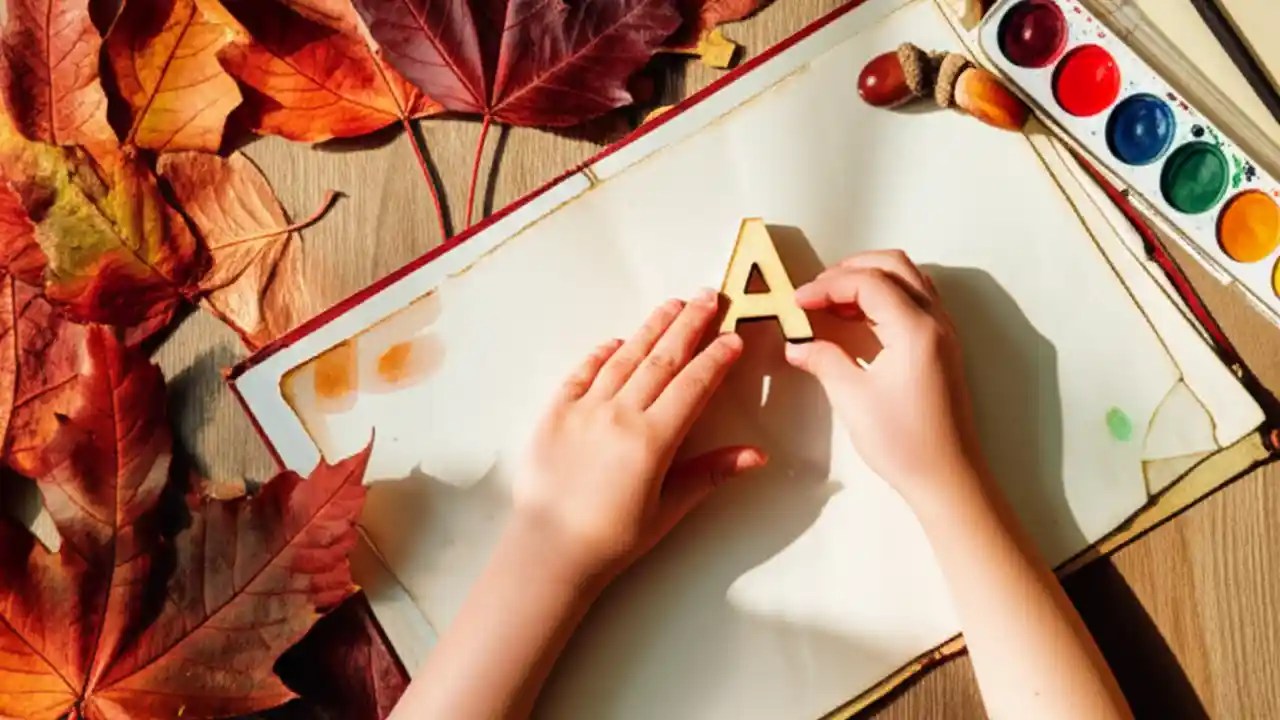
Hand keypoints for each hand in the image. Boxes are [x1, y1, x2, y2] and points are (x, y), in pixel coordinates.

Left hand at [515, 289, 767, 581]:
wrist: (549, 550)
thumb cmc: (612, 538)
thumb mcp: (668, 509)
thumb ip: (711, 474)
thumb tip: (756, 454)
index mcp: (652, 440)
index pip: (693, 385)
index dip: (715, 358)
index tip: (733, 336)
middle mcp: (619, 415)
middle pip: (662, 359)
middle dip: (689, 325)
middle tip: (709, 297)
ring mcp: (583, 410)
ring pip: (625, 358)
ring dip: (651, 328)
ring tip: (673, 304)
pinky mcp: (554, 413)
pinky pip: (582, 373)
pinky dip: (601, 354)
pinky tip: (617, 341)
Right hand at [784, 251, 985, 509]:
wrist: (947, 478)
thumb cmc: (906, 444)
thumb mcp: (853, 399)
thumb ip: (824, 360)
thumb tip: (798, 344)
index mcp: (916, 330)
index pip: (869, 282)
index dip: (827, 285)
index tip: (798, 301)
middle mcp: (935, 323)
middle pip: (893, 266)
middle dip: (850, 269)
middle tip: (815, 290)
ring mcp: (942, 333)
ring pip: (908, 278)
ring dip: (870, 278)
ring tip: (833, 300)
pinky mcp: (940, 347)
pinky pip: (915, 301)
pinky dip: (884, 297)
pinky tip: (858, 319)